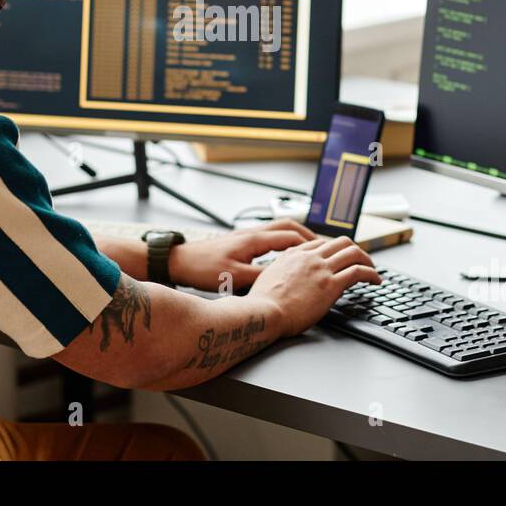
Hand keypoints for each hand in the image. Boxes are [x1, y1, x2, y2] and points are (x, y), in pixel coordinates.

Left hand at [167, 219, 316, 292]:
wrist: (181, 261)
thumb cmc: (203, 269)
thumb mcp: (234, 278)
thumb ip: (260, 277)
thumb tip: (284, 280)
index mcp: (254, 240)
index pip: (290, 236)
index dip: (310, 244)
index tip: (325, 252)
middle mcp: (252, 233)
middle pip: (288, 226)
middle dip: (308, 235)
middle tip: (324, 247)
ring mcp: (246, 235)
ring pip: (278, 229)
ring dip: (296, 236)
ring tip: (309, 248)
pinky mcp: (240, 241)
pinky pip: (269, 235)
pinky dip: (282, 240)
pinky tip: (284, 253)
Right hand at [248, 236, 380, 336]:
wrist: (264, 313)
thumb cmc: (262, 303)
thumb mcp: (266, 279)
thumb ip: (280, 273)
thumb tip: (286, 278)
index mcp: (292, 254)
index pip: (320, 244)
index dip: (334, 250)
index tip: (340, 258)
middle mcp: (309, 258)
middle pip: (340, 242)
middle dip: (354, 250)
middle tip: (361, 260)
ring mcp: (321, 269)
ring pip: (353, 252)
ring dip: (367, 260)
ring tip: (373, 270)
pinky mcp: (331, 285)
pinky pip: (358, 272)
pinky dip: (371, 274)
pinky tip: (375, 280)